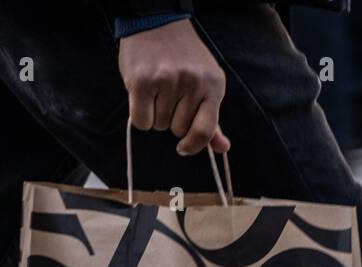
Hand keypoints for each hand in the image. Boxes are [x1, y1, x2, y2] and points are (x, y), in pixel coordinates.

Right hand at [118, 18, 230, 155]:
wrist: (157, 22)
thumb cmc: (181, 58)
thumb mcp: (204, 83)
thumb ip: (211, 118)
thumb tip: (222, 148)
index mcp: (214, 85)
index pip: (205, 131)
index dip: (193, 145)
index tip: (183, 147)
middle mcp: (194, 82)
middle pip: (178, 130)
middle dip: (170, 119)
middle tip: (168, 95)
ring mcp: (169, 81)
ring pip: (159, 126)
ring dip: (155, 114)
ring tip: (157, 89)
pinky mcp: (144, 82)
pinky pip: (142, 122)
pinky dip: (140, 115)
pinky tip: (143, 95)